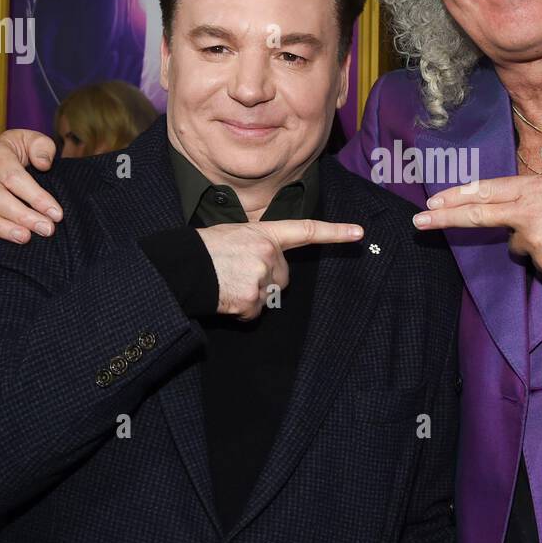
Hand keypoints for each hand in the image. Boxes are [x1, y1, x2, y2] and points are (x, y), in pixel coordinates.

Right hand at [0, 129, 59, 250]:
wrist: (0, 157)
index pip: (14, 177)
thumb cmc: (22, 152)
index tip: (56, 213)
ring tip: (24, 238)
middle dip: (23, 216)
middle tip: (46, 229)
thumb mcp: (34, 140)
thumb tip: (43, 164)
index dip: (36, 196)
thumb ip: (42, 147)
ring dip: (0, 229)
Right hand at [199, 219, 362, 318]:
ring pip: (270, 295)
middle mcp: (268, 253)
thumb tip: (269, 265)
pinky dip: (242, 310)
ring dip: (253, 295)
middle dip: (266, 279)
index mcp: (265, 233)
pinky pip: (255, 312)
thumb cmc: (204, 250)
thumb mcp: (235, 234)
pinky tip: (225, 297)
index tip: (359, 233)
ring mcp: (262, 277)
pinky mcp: (253, 300)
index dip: (334, 233)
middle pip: (283, 277)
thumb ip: (259, 244)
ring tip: (228, 283)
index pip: (306, 230)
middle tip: (238, 273)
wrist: (181, 267)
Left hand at [412, 175, 541, 278]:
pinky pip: (538, 263)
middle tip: (418, 222)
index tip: (432, 202)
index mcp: (535, 186)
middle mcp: (529, 211)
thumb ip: (534, 197)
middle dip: (444, 219)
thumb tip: (513, 217)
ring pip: (519, 245)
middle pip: (479, 215)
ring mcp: (536, 239)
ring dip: (535, 241)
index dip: (456, 197)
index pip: (485, 191)